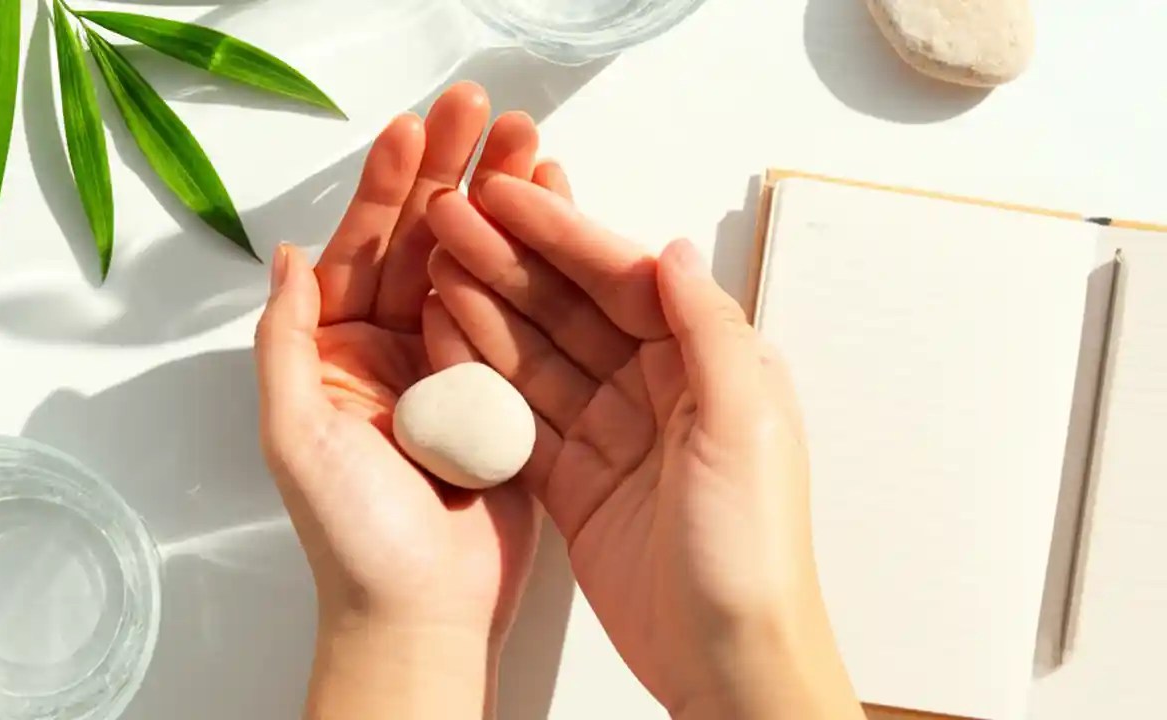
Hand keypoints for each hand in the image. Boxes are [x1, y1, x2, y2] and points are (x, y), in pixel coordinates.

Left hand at [253, 83, 570, 717]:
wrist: (422, 613)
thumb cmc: (353, 538)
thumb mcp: (296, 436)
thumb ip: (287, 343)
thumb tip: (285, 258)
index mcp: (340, 355)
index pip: (363, 253)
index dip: (388, 191)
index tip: (415, 134)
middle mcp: (396, 353)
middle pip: (425, 246)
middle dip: (453, 175)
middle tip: (484, 113)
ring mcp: (454, 370)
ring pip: (479, 271)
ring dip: (504, 207)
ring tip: (532, 147)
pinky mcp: (505, 394)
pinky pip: (521, 320)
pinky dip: (539, 268)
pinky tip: (558, 220)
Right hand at [425, 175, 863, 718]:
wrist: (725, 659)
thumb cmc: (751, 554)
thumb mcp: (743, 424)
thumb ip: (707, 329)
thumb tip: (672, 251)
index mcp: (708, 365)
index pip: (623, 280)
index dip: (561, 233)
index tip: (507, 196)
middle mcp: (660, 392)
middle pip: (572, 309)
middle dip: (511, 261)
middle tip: (452, 221)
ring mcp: (614, 436)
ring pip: (539, 356)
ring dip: (488, 310)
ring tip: (435, 267)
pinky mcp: (577, 482)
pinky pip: (521, 416)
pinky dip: (483, 380)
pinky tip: (447, 342)